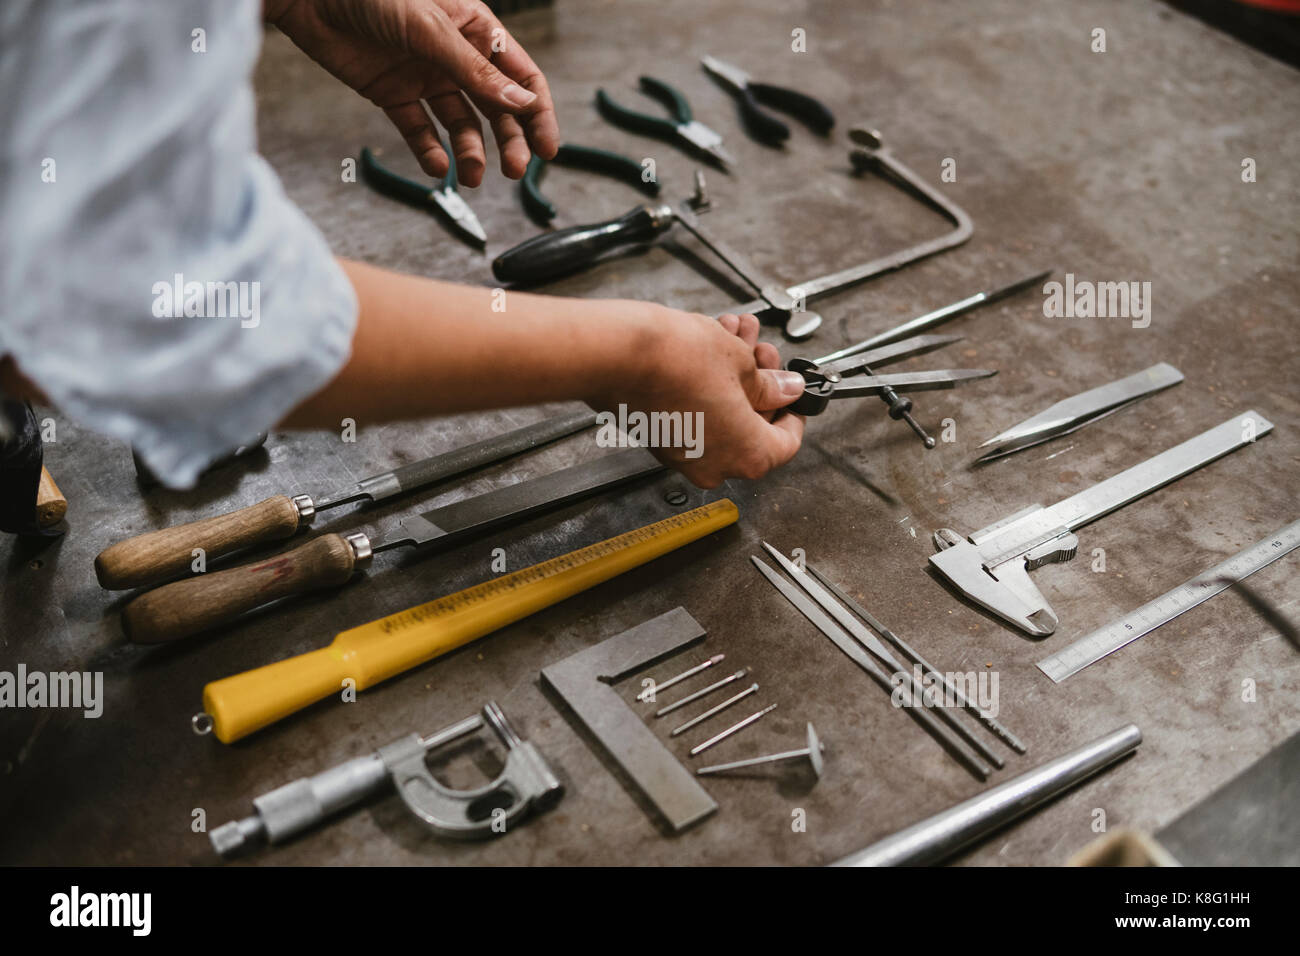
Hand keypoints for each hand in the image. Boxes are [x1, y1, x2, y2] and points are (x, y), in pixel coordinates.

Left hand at [266, 0, 558, 184]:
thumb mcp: (430, 29)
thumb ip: (475, 71)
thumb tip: (522, 104)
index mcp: (475, 28)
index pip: (521, 76)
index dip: (538, 112)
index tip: (547, 148)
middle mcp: (455, 55)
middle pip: (497, 106)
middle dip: (509, 140)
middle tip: (515, 170)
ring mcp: (425, 76)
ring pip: (462, 123)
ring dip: (472, 151)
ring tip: (471, 176)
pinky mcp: (394, 94)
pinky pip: (420, 129)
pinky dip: (430, 151)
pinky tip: (439, 167)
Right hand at [594, 310, 805, 488]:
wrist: (618, 354)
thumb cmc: (677, 361)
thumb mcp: (741, 363)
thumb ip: (769, 384)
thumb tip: (784, 390)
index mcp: (748, 456)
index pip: (788, 442)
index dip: (794, 410)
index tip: (793, 390)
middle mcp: (715, 466)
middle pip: (752, 427)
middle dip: (759, 384)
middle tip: (761, 353)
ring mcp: (684, 455)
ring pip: (723, 417)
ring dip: (732, 377)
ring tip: (734, 337)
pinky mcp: (659, 438)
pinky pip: (696, 416)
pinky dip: (707, 387)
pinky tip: (709, 350)